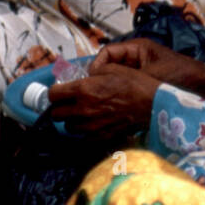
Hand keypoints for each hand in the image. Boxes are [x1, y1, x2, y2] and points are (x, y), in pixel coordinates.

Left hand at [46, 62, 160, 136]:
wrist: (151, 103)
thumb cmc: (134, 83)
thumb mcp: (111, 68)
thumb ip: (91, 73)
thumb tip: (83, 77)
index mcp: (84, 89)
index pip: (53, 95)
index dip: (55, 91)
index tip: (60, 91)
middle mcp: (84, 109)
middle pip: (56, 114)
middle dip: (60, 107)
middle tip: (68, 102)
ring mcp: (92, 125)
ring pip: (68, 127)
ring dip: (72, 119)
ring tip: (81, 112)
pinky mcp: (101, 135)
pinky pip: (83, 136)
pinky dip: (84, 130)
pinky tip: (93, 122)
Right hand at [91, 38, 204, 95]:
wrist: (204, 87)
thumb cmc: (181, 74)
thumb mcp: (153, 73)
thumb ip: (128, 77)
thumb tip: (103, 82)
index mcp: (137, 49)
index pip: (108, 53)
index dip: (98, 66)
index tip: (93, 81)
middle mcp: (136, 58)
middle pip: (109, 66)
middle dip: (101, 80)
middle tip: (96, 95)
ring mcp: (140, 72)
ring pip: (115, 80)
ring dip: (110, 89)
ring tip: (104, 102)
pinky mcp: (144, 85)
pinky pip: (125, 89)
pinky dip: (120, 96)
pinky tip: (118, 107)